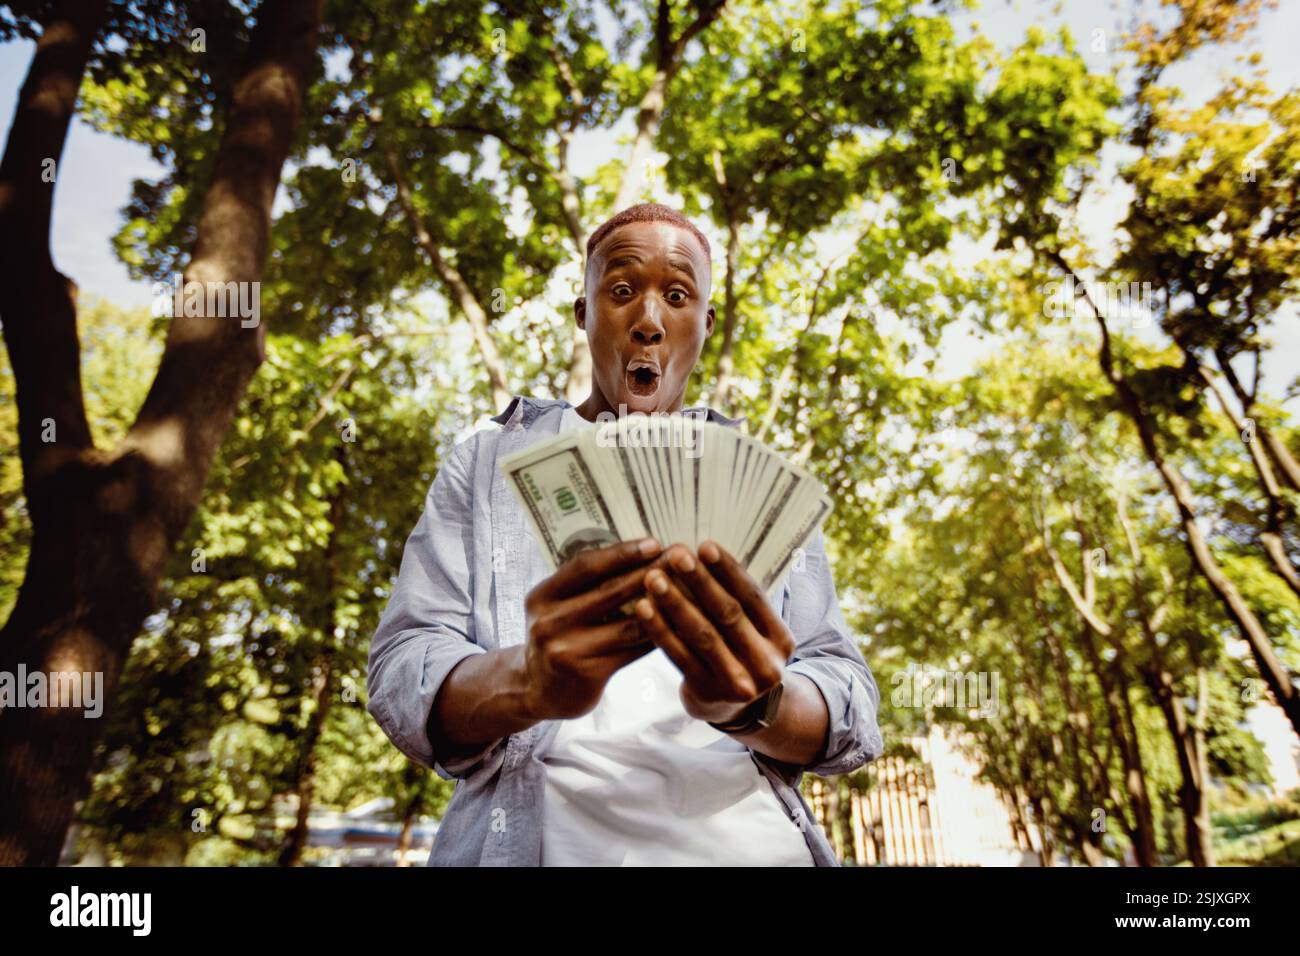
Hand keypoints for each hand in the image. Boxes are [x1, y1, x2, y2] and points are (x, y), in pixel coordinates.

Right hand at [522, 537, 666, 720]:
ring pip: (628, 624)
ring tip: (689, 592)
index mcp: (542, 596)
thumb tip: (640, 555)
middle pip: (610, 591)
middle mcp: (550, 621)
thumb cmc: (559, 637)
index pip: (585, 567)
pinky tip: (678, 625)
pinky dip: (657, 636)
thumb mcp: (558, 607)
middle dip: (650, 573)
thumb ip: (587, 586)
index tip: (654, 543)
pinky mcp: (587, 674)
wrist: (538, 690)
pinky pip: (632, 650)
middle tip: (681, 560)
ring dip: (662, 606)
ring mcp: (567, 650)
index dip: (621, 553)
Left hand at [634, 541, 795, 725]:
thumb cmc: (740, 652)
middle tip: (676, 555)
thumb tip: (701, 552)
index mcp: (780, 639)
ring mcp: (737, 682)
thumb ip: (736, 600)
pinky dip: (660, 630)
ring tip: (654, 578)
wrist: (737, 708)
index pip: (753, 598)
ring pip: (702, 636)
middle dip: (700, 582)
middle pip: (728, 615)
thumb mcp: (753, 630)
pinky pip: (679, 656)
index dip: (729, 571)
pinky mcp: (706, 693)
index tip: (705, 546)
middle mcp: (765, 663)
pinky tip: (643, 608)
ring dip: (675, 603)